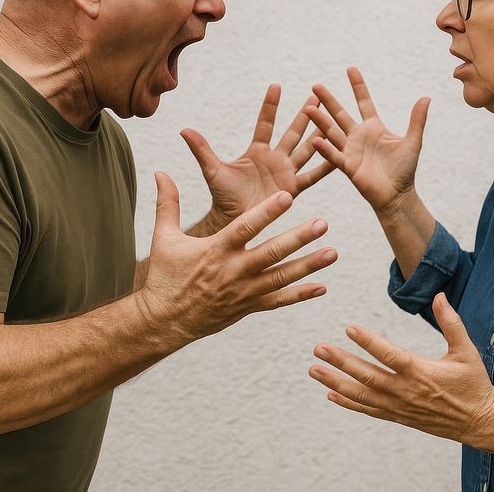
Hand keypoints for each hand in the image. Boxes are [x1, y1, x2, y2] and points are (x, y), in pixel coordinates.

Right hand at [138, 172, 337, 343]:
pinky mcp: (248, 307)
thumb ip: (168, 203)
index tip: (288, 196)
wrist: (164, 321)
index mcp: (215, 250)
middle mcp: (233, 271)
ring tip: (333, 252)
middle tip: (323, 223)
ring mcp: (243, 292)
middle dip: (299, 238)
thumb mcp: (164, 237)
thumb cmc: (165, 276)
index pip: (245, 227)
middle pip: (271, 253)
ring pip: (281, 277)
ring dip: (308, 265)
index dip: (267, 212)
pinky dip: (300, 294)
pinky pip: (278, 301)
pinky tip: (322, 286)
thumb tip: (160, 172)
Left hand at [181, 84, 333, 228]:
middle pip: (292, 132)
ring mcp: (286, 173)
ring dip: (318, 134)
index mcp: (256, 152)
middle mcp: (274, 159)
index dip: (270, 106)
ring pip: (306, 150)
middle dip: (304, 114)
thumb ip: (202, 149)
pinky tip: (338, 154)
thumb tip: (183, 130)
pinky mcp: (294, 188)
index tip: (276, 85)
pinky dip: (325, 165)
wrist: (234, 222)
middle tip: (316, 95)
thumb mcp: (213, 170)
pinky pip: (312, 175)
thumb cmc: (222, 197)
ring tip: (331, 119)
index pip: (265, 124)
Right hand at [306, 67, 429, 215]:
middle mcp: (358, 136)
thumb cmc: (404, 169)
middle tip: (316, 86)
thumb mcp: (412, 142)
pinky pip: (334, 155)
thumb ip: (417, 120)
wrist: (397, 195)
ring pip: (332, 132)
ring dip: (321, 121)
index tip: (350, 68)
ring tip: (308, 108)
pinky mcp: (347, 166)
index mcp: (373, 127)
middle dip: (329, 100)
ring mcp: (350, 150)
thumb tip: (426, 98)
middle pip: (341, 114)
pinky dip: (325, 148)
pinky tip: (316, 139)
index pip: (364, 102)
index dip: (358, 86)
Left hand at [308, 293, 493, 445]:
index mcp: (422, 372)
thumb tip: (440, 296)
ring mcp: (399, 407)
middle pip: (368, 376)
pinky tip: (330, 393)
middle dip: (341, 362)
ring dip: (336, 382)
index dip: (369, 342)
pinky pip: (368, 410)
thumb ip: (451, 323)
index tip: (349, 328)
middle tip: (318, 349)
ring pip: (362, 395)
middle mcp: (406, 391)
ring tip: (313, 370)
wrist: (479, 422)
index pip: (390, 355)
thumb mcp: (466, 351)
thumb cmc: (473, 383)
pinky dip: (348, 402)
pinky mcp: (398, 416)